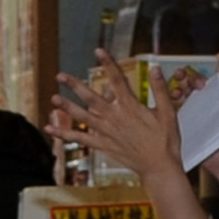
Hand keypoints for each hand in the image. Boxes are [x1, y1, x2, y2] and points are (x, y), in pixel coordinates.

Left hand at [50, 51, 190, 190]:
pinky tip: (50, 129)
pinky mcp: (102, 145)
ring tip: (54, 97)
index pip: (116, 79)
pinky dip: (64, 134)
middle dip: (75, 85)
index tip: (98, 51)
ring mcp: (106, 132)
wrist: (159, 167)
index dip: (108, 63)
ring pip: (82, 117)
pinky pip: (80, 139)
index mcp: (130, 106)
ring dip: (67, 107)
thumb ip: (160, 89)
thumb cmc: (165, 140)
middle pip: (91, 97)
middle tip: (60, 75)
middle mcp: (114, 117)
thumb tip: (155, 67)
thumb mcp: (168, 112)